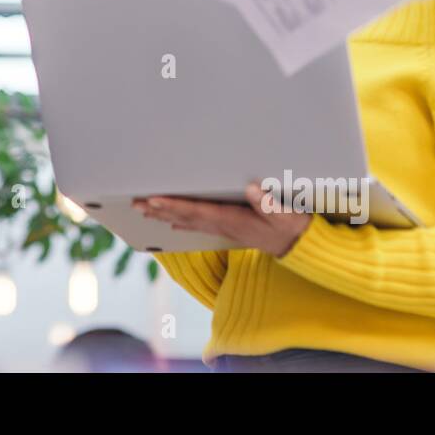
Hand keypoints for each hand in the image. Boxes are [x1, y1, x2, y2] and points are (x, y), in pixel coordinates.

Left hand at [133, 182, 311, 257]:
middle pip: (184, 217)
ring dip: (165, 215)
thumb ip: (269, 203)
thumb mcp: (284, 214)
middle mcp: (223, 225)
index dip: (174, 205)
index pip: (196, 211)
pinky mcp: (228, 228)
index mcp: (232, 219)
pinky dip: (181, 221)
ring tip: (145, 210)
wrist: (298, 246)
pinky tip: (171, 222)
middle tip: (136, 204)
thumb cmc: (291, 226)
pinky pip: (198, 225)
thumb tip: (253, 189)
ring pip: (187, 221)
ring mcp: (224, 228)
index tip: (154, 200)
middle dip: (159, 210)